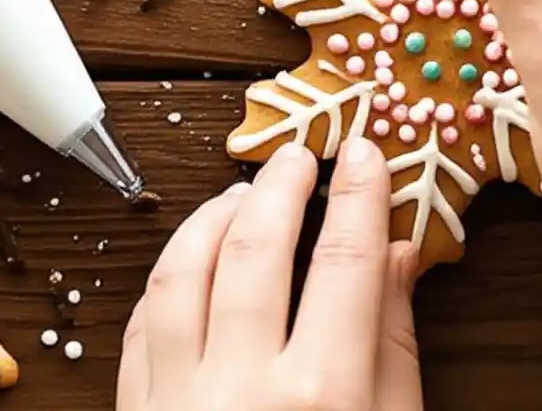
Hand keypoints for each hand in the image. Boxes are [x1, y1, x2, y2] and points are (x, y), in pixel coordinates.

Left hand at [116, 140, 422, 410]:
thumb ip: (394, 345)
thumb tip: (398, 256)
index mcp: (321, 394)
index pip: (345, 263)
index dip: (358, 198)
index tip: (363, 155)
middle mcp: (242, 388)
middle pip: (256, 252)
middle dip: (278, 187)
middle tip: (297, 155)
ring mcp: (178, 400)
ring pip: (182, 275)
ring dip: (212, 219)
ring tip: (241, 196)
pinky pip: (143, 323)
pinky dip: (172, 277)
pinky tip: (197, 258)